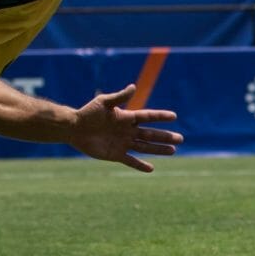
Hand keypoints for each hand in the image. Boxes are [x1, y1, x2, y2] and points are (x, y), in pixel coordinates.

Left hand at [67, 88, 182, 171]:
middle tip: (180, 139)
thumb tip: (133, 87)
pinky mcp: (116, 154)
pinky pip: (131, 160)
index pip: (148, 117)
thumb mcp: (104, 102)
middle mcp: (128, 131)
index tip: (174, 116)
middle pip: (151, 134)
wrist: (74, 128)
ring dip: (159, 149)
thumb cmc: (88, 113)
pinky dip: (140, 165)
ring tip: (173, 151)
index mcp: (127, 117)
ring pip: (145, 147)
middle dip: (165, 137)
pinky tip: (151, 168)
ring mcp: (123, 143)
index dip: (160, 117)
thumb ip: (119, 96)